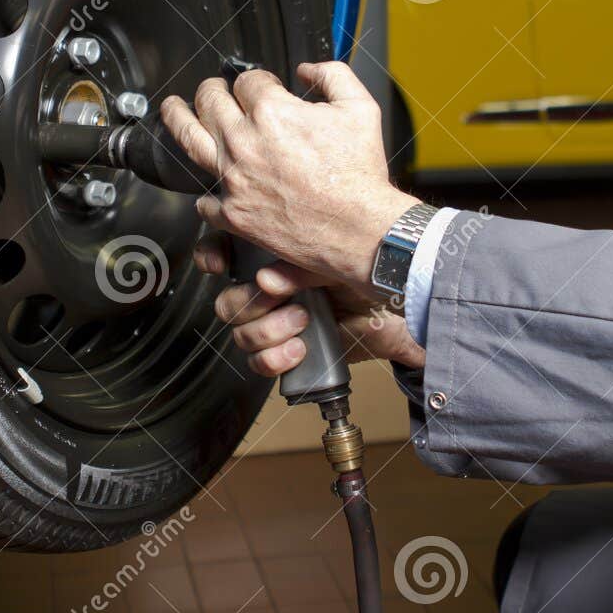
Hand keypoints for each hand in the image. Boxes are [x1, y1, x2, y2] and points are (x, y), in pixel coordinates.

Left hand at [159, 60, 419, 291]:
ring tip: (172, 108)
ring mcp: (234, 179)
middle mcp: (244, 142)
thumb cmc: (361, 174)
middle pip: (210, 101)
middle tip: (214, 89)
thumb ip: (332, 75)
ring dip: (177, 118)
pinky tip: (208, 185)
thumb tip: (307, 70)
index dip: (257, 80)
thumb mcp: (360, 108)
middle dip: (213, 89)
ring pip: (190, 140)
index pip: (247, 81)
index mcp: (271, 111)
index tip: (263, 86)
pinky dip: (207, 192)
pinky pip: (206, 200)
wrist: (360, 230)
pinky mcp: (234, 214)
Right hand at [195, 237, 425, 374]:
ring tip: (301, 322)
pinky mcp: (287, 352)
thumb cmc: (372, 274)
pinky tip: (298, 349)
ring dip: (267, 330)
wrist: (400, 313)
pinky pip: (259, 363)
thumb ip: (302, 263)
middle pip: (228, 300)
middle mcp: (271, 289)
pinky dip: (274, 358)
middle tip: (280, 298)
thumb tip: (267, 278)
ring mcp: (277, 322)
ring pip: (241, 332)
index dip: (212, 255)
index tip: (218, 263)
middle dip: (250, 302)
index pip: (226, 249)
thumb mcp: (335, 257)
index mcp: (276, 254)